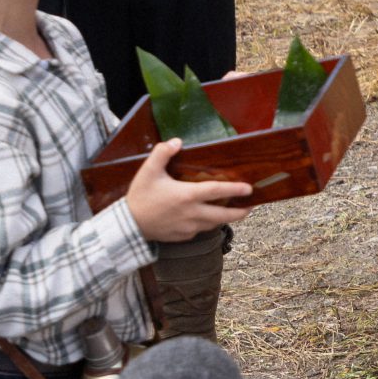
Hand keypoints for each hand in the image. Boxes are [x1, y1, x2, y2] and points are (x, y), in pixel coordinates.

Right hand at [123, 139, 253, 241]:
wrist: (127, 226)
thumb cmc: (139, 197)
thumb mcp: (148, 171)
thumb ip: (163, 153)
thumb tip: (177, 141)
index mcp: (187, 196)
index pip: (218, 192)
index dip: (235, 190)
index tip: (249, 188)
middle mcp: (191, 214)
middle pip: (223, 215)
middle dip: (240, 212)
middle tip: (250, 206)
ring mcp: (188, 228)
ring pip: (212, 224)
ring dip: (224, 218)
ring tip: (232, 211)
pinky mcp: (182, 237)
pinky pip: (199, 231)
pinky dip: (206, 224)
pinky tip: (207, 218)